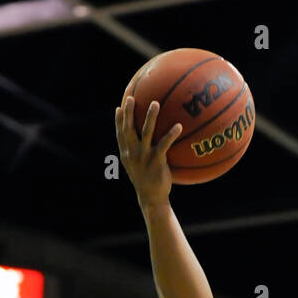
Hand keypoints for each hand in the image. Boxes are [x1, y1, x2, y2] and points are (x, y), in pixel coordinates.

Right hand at [115, 96, 182, 210]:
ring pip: (146, 132)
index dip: (118, 121)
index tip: (118, 107)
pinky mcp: (156, 161)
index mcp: (127, 155)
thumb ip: (138, 155)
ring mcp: (144, 157)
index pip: (120, 135)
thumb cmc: (147, 183)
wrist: (152, 199)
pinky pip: (164, 144)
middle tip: (131, 98)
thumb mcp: (138, 169)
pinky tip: (178, 125)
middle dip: (128, 113)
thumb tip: (144, 144)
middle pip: (128, 129)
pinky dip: (171, 134)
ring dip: (150, 117)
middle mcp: (132, 153)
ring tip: (155, 103)